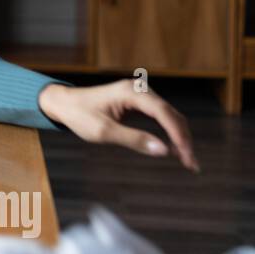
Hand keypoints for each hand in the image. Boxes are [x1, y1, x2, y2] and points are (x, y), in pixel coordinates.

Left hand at [37, 79, 196, 171]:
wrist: (63, 103)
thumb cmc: (79, 116)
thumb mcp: (103, 132)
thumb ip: (133, 140)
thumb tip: (164, 151)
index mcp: (131, 92)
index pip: (164, 113)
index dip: (178, 135)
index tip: (186, 155)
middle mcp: (139, 89)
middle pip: (171, 114)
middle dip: (183, 139)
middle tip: (192, 164)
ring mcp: (139, 94)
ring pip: (168, 116)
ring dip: (179, 136)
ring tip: (187, 160)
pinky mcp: (137, 101)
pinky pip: (160, 116)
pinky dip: (169, 132)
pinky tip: (174, 148)